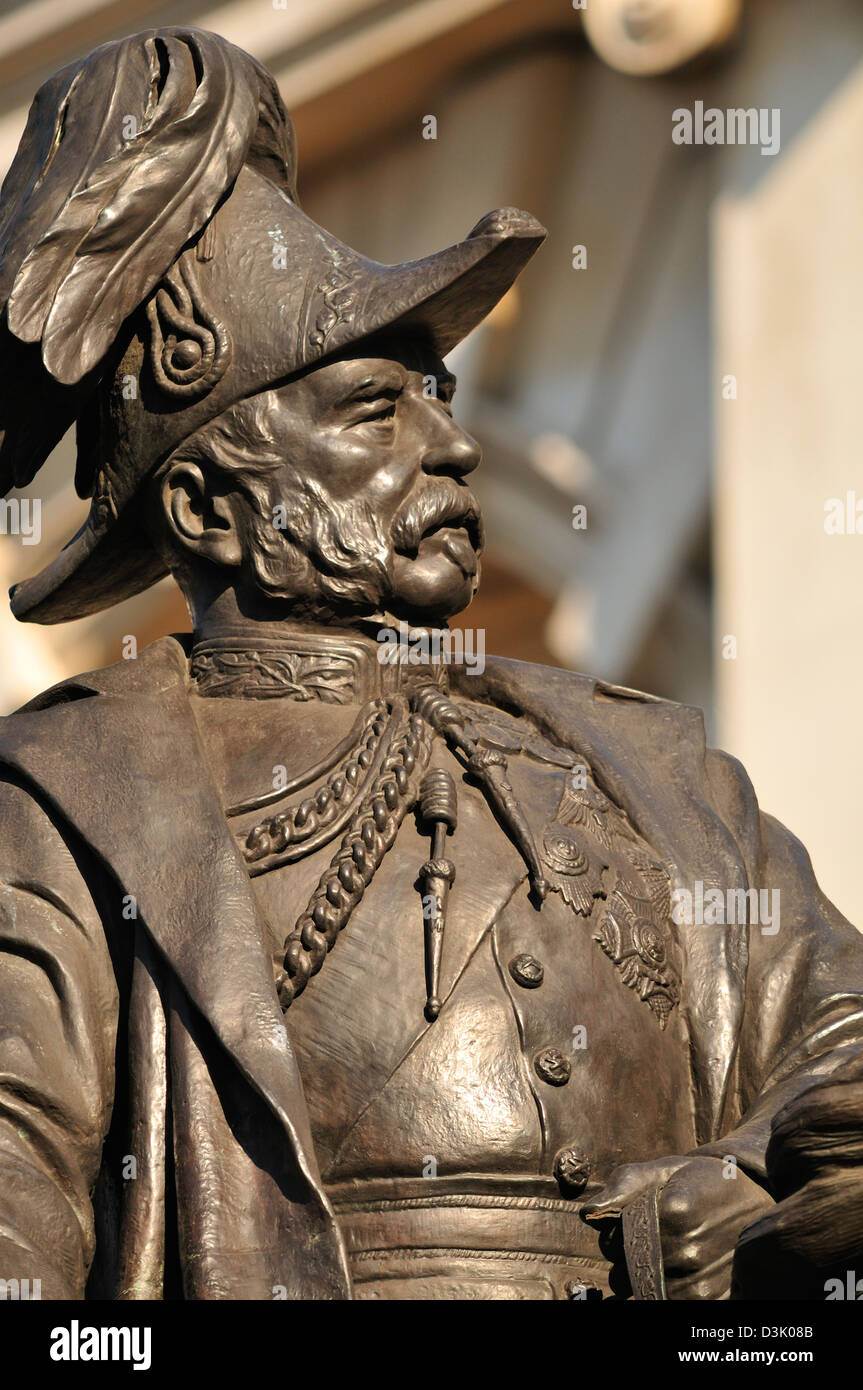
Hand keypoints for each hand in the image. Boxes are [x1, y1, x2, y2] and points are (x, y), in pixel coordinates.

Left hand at [582, 1154, 774, 1298]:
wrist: (758, 1195)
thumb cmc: (702, 1181)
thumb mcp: (663, 1169)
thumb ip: (623, 1187)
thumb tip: (589, 1214)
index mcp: (674, 1212)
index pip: (615, 1245)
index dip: (616, 1237)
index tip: (631, 1225)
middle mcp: (690, 1251)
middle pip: (628, 1276)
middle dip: (628, 1262)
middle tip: (648, 1243)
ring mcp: (706, 1282)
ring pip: (648, 1296)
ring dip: (648, 1282)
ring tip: (667, 1257)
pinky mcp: (719, 1301)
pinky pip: (675, 1307)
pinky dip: (669, 1294)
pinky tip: (679, 1274)